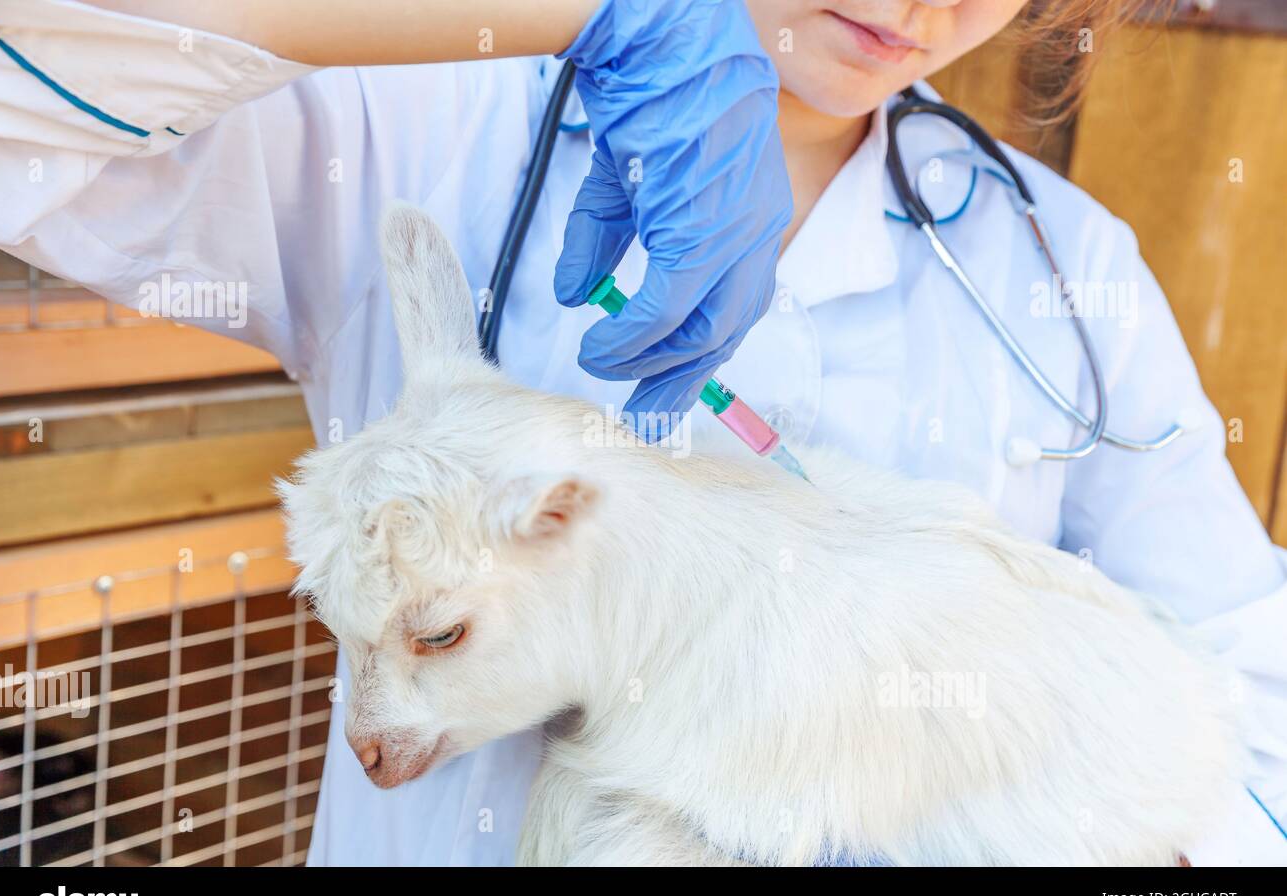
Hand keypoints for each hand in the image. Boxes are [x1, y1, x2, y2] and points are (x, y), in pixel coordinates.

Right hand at [554, 0, 791, 437]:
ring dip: (653, 364)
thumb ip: (604, 243)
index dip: (696, 351)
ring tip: (606, 375)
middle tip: (645, 419)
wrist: (653, 37)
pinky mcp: (704, 230)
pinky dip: (634, 339)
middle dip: (683, 380)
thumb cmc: (644, 97)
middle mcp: (756, 230)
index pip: (732, 304)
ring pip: (704, 331)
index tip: (662, 387)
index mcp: (749, 217)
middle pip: (727, 331)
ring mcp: (737, 231)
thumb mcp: (621, 185)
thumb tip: (577, 298)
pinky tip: (600, 351)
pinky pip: (669, 308)